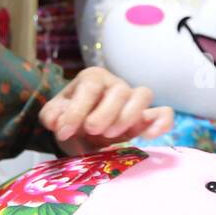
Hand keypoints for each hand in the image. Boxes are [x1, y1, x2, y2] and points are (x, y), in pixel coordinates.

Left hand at [39, 67, 173, 154]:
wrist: (81, 132)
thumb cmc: (70, 119)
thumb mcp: (54, 117)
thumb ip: (52, 116)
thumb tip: (57, 121)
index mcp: (92, 78)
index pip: (90, 86)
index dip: (77, 109)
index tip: (64, 131)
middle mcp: (116, 85)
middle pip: (119, 90)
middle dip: (105, 113)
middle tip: (91, 131)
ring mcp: (133, 100)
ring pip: (144, 95)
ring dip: (129, 116)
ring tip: (111, 136)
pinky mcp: (147, 117)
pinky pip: (163, 113)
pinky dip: (161, 122)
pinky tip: (149, 136)